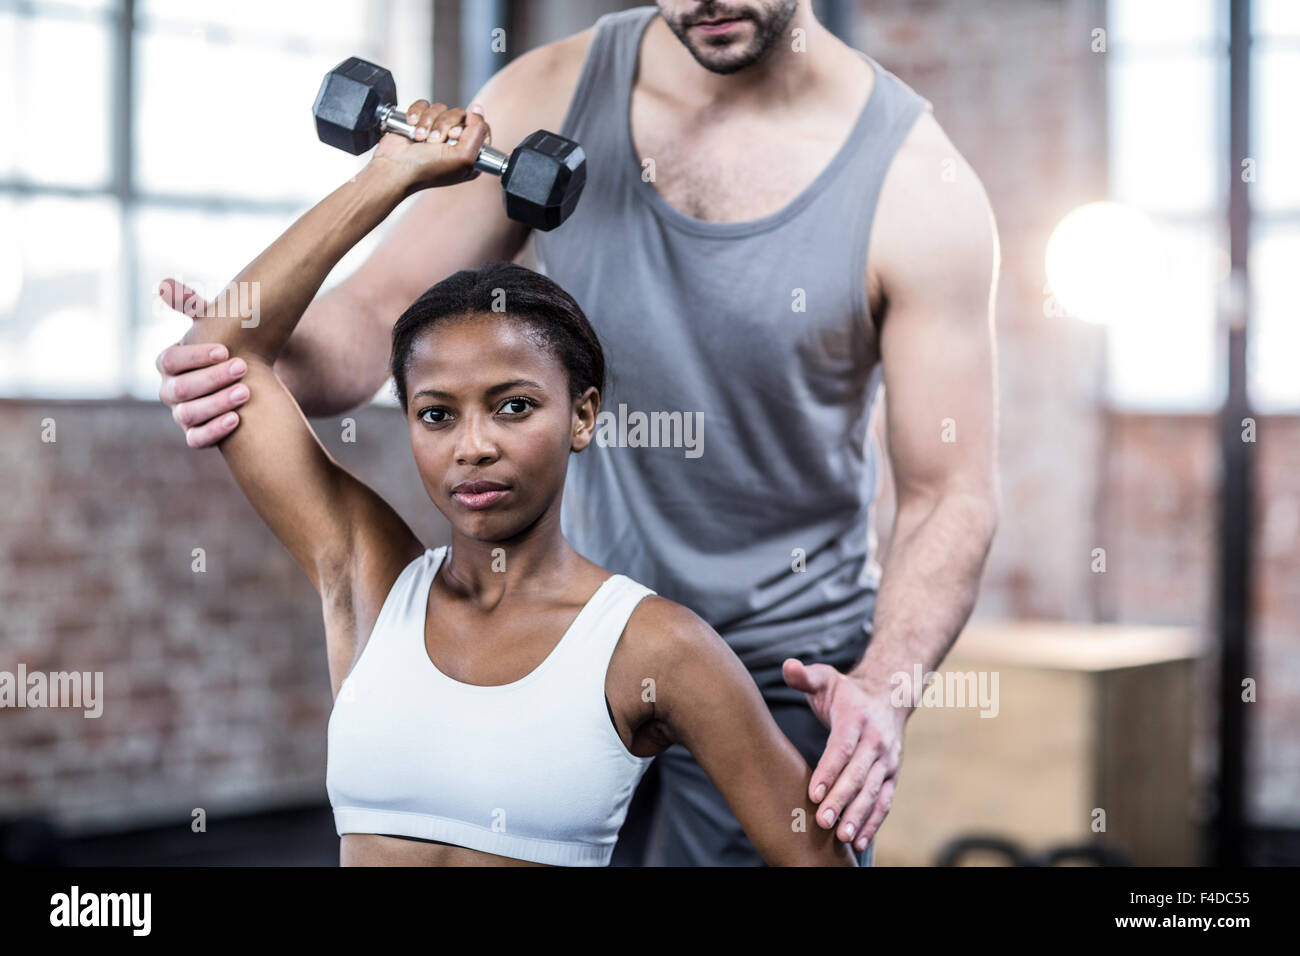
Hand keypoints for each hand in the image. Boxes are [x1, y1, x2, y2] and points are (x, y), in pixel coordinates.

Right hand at [154, 278, 249, 447]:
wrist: (246, 379)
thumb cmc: (226, 348)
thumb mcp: (213, 324)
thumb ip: (192, 306)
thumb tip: (164, 284)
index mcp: (168, 364)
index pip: (170, 360)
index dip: (195, 356)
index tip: (225, 350)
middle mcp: (170, 391)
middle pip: (180, 389)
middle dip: (212, 378)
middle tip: (242, 368)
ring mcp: (182, 414)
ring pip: (189, 414)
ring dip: (217, 403)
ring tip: (246, 392)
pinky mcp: (196, 434)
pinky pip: (196, 440)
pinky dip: (214, 431)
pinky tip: (236, 420)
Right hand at [369, 101, 491, 193]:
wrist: (395, 168)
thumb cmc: (427, 169)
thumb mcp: (464, 157)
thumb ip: (479, 132)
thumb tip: (477, 110)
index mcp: (470, 155)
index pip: (481, 127)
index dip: (468, 128)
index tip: (455, 137)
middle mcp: (455, 143)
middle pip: (460, 114)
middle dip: (444, 125)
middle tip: (434, 141)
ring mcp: (437, 131)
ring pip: (441, 108)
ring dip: (428, 122)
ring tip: (420, 139)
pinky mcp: (420, 122)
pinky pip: (424, 105)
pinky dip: (417, 115)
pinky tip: (411, 128)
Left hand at [782, 659, 906, 853]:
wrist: (888, 695)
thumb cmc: (846, 692)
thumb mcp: (825, 677)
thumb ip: (805, 675)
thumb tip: (788, 666)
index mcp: (856, 719)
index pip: (842, 748)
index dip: (829, 771)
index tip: (813, 792)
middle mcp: (876, 741)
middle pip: (858, 774)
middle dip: (841, 799)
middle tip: (823, 821)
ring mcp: (887, 761)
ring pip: (873, 792)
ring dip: (858, 815)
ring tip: (841, 836)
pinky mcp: (891, 775)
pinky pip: (884, 802)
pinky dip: (873, 822)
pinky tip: (857, 841)